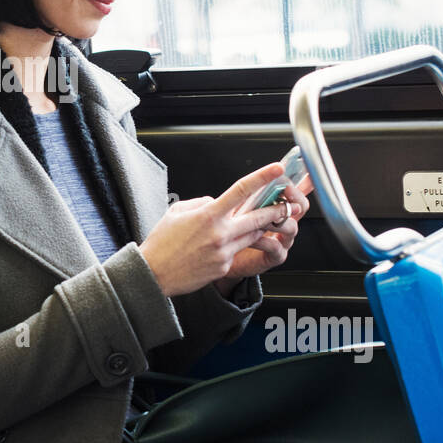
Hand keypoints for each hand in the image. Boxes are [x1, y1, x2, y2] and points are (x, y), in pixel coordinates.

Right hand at [139, 164, 309, 297]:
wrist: (154, 273)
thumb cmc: (162, 242)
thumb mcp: (177, 212)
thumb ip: (202, 203)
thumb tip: (217, 202)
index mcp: (208, 214)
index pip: (241, 190)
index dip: (262, 177)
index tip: (276, 169)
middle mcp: (220, 233)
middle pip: (259, 218)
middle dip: (277, 210)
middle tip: (288, 204)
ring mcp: (224, 251)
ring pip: (253, 236)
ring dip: (261, 228)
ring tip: (267, 222)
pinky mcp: (224, 267)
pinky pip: (237, 252)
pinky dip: (236, 246)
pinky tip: (223, 246)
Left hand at [216, 171, 312, 292]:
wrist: (222, 258)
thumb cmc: (230, 232)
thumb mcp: (239, 208)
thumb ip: (248, 196)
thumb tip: (251, 180)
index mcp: (277, 208)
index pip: (295, 192)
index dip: (300, 182)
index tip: (294, 173)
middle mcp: (284, 222)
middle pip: (301, 207)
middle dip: (294, 197)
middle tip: (284, 190)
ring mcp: (282, 240)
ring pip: (291, 226)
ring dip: (276, 219)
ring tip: (260, 216)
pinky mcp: (275, 256)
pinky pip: (276, 247)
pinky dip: (264, 240)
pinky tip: (252, 237)